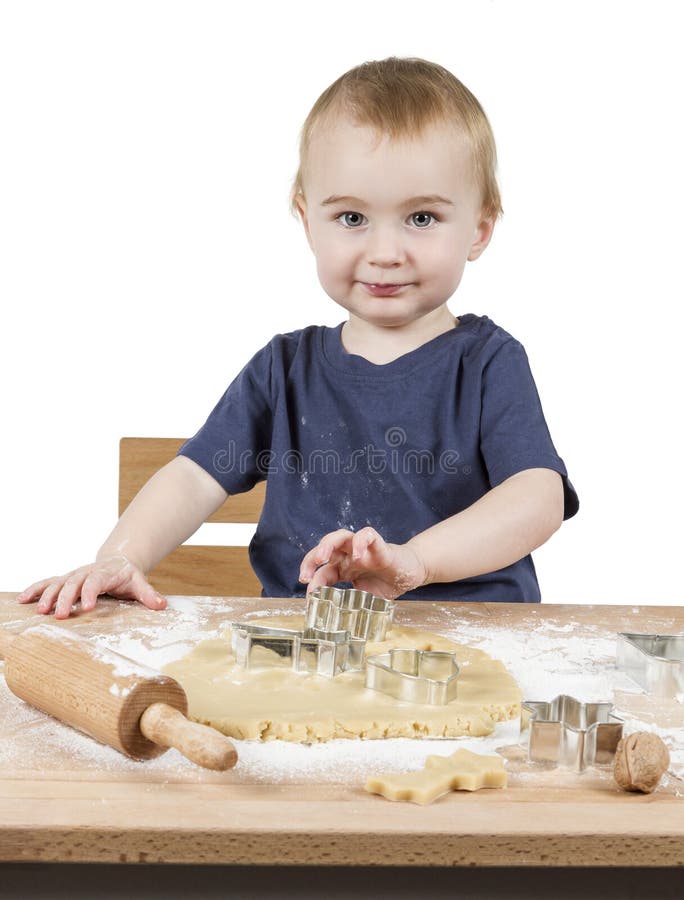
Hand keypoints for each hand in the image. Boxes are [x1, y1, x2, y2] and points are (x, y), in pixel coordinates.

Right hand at [16, 555, 166, 618]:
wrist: (118, 561)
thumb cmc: (128, 576)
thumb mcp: (140, 583)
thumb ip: (149, 594)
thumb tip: (162, 605)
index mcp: (105, 573)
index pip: (96, 581)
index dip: (90, 593)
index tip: (87, 607)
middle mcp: (86, 572)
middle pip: (73, 583)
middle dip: (65, 598)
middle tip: (60, 616)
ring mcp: (73, 576)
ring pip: (57, 583)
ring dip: (47, 596)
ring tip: (39, 611)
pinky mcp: (65, 580)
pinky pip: (47, 583)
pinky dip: (35, 589)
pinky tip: (22, 599)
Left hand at [298, 527, 428, 600]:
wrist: (410, 575)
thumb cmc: (386, 584)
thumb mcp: (364, 598)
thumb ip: (349, 604)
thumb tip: (332, 621)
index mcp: (343, 568)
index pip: (322, 570)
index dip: (313, 581)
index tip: (309, 597)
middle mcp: (350, 556)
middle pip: (325, 548)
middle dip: (311, 558)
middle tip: (305, 575)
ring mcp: (363, 549)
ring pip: (341, 536)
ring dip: (327, 544)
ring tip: (322, 557)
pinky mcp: (380, 545)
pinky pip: (367, 535)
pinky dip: (361, 542)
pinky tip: (359, 557)